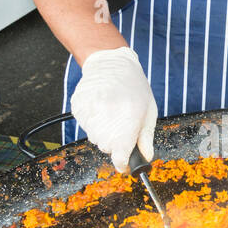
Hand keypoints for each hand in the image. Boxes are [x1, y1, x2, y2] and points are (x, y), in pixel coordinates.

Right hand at [70, 47, 157, 170]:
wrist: (111, 63)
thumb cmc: (135, 88)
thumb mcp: (149, 112)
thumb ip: (146, 138)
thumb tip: (146, 158)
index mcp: (128, 121)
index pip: (119, 157)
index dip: (123, 163)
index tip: (125, 164)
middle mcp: (108, 118)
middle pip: (106, 148)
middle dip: (115, 143)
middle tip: (121, 125)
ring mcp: (90, 112)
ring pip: (95, 138)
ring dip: (103, 132)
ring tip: (111, 112)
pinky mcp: (78, 107)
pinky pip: (85, 126)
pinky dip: (93, 122)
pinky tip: (101, 107)